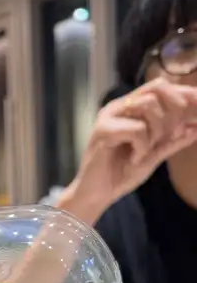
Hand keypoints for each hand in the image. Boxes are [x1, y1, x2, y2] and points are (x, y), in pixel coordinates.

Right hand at [58, 79, 196, 224]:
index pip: (161, 88)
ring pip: (148, 105)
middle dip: (173, 108)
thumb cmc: (120, 176)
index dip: (183, 93)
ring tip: (146, 151)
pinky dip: (142, 146)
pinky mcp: (103, 131)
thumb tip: (195, 128)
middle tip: (172, 132)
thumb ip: (171, 141)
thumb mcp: (153, 156)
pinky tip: (134, 159)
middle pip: (157, 87)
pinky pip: (137, 129)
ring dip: (156, 131)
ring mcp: (109, 116)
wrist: (96, 196)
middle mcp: (119, 107)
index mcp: (130, 109)